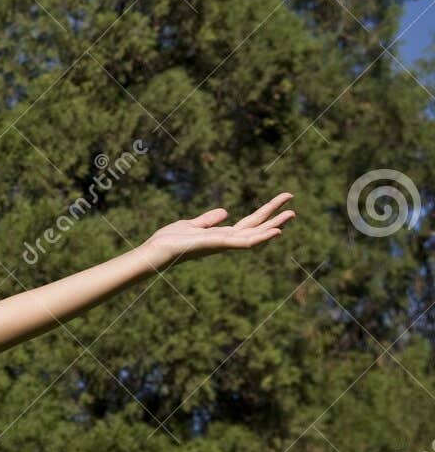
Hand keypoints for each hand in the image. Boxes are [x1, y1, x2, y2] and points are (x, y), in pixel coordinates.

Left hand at [143, 192, 296, 267]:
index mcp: (222, 235)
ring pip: (255, 235)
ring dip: (274, 226)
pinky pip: (244, 242)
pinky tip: (275, 231)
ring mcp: (223, 244)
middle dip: (275, 217)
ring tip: (291, 214)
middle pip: (256, 228)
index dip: (265, 213)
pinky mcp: (218, 244)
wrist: (156, 251)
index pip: (249, 223)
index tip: (281, 201)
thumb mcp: (191, 225)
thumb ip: (209, 220)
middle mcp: (226, 241)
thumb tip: (225, 212)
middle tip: (294, 206)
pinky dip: (260, 237)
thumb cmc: (169, 241)